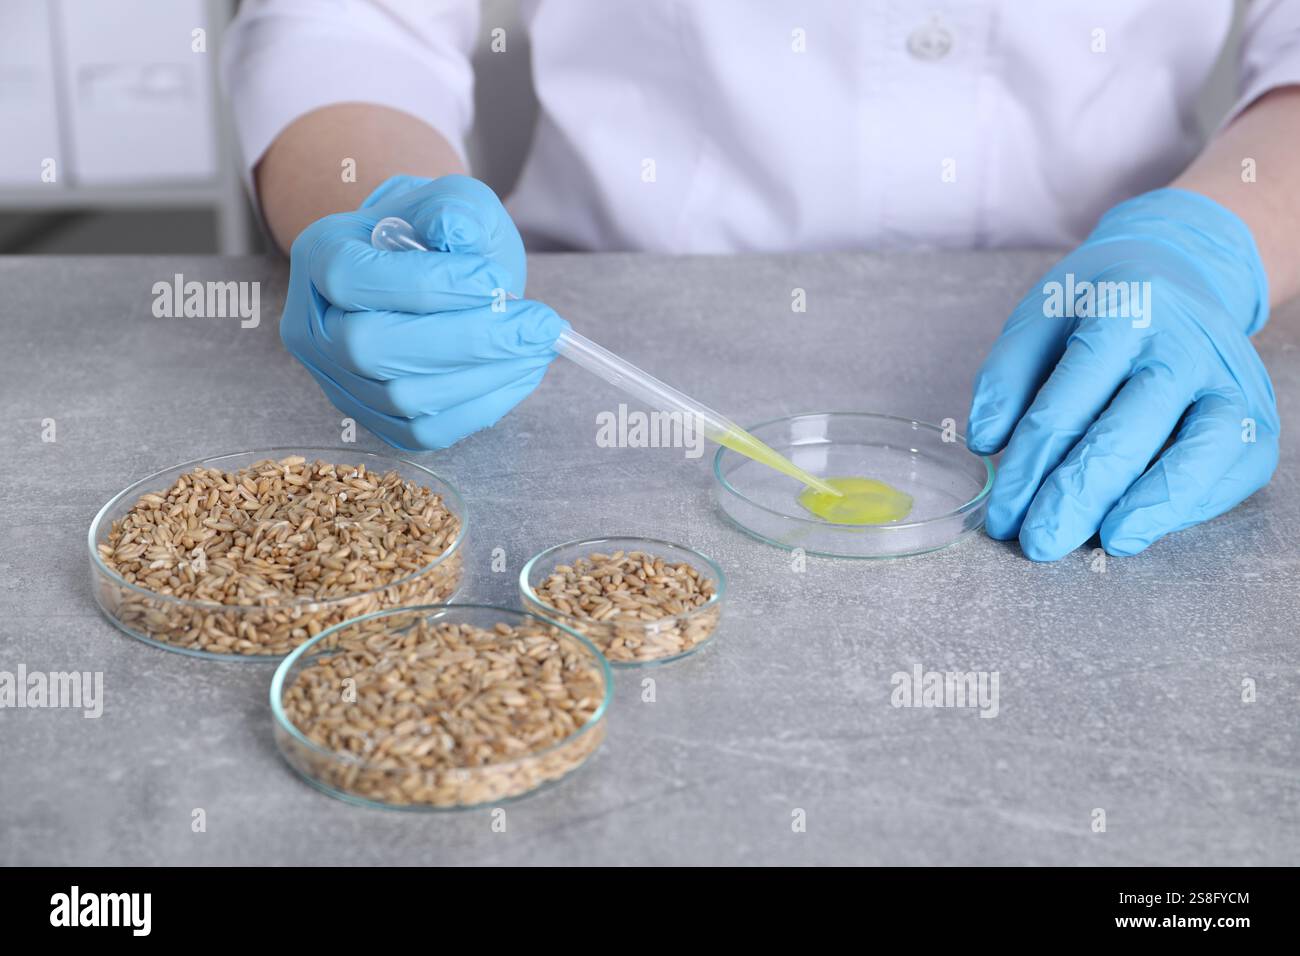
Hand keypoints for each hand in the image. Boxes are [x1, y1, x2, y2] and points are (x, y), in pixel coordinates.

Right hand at [280, 174, 567, 448]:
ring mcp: (341, 381)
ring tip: (539, 344)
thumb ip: (456, 208)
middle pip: (372, 347)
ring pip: (403, 397)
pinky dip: (482, 405)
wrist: (437, 273)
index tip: (496, 280)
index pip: (353, 278)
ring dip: (485, 374)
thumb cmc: (440, 235)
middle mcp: (315, 327)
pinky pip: (426, 432)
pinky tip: (521, 371)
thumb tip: (458, 234)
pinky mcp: (376, 421)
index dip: (426, 284)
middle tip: (540, 323)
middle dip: (467, 338)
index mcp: (320, 257)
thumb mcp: (453, 201)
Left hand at [966, 188, 1278, 559]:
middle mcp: (1183, 343)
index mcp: (1122, 310)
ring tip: (1109, 542)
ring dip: (1153, 503)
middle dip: (1079, 496)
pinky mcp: (1257, 410)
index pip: (1067, 401)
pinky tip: (1146, 525)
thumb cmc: (1097, 306)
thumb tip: (985, 442)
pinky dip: (1193, 502)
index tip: (1002, 515)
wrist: (1178, 268)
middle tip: (1040, 544)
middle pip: (1128, 430)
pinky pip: (1235, 464)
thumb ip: (1005, 376)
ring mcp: (1230, 376)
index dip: (1029, 466)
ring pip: (1202, 447)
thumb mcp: (1038, 318)